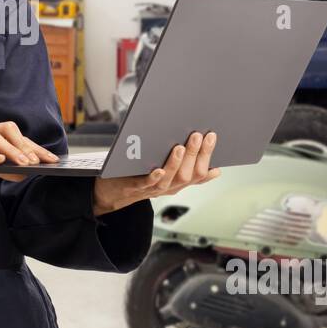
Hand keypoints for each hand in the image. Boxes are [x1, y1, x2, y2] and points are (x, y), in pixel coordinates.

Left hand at [92, 131, 220, 215]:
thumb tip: (193, 140)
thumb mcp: (164, 170)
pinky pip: (147, 184)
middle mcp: (169, 187)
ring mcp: (153, 188)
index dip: (207, 156)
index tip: (212, 137)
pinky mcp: (135, 187)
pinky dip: (154, 178)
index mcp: (177, 182)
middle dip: (196, 155)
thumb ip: (179, 161)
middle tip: (199, 135)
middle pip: (187, 175)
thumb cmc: (140, 174)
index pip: (199, 173)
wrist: (113, 192)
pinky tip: (158, 170)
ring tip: (180, 147)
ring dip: (176, 164)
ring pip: (170, 179)